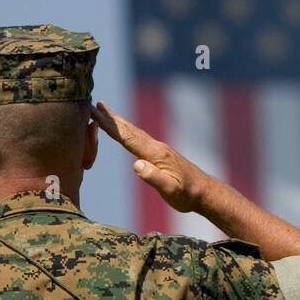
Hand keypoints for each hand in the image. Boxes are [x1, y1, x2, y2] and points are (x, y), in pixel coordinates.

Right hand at [91, 100, 211, 213]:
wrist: (205, 193)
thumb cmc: (188, 194)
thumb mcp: (170, 190)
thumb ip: (153, 177)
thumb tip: (136, 164)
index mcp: (156, 154)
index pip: (128, 137)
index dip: (111, 126)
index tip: (96, 113)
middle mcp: (156, 147)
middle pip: (129, 130)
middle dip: (111, 118)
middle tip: (94, 104)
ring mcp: (158, 149)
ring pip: (134, 133)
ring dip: (118, 122)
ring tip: (103, 112)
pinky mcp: (160, 155)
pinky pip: (138, 139)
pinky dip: (127, 132)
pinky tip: (123, 132)